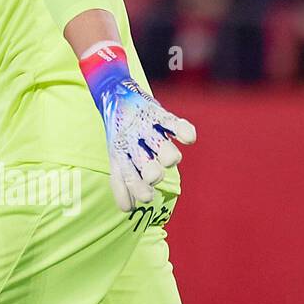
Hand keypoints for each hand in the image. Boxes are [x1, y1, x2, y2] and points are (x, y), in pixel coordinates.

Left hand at [100, 77, 196, 211]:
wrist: (115, 94)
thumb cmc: (120, 134)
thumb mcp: (115, 157)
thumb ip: (121, 183)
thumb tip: (128, 209)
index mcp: (121, 155)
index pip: (128, 177)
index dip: (138, 190)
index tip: (147, 198)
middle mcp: (132, 143)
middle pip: (148, 167)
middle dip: (153, 175)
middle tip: (153, 175)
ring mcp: (146, 128)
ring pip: (164, 149)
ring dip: (169, 157)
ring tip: (169, 159)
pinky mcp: (158, 113)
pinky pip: (173, 123)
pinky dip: (183, 131)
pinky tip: (188, 140)